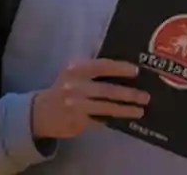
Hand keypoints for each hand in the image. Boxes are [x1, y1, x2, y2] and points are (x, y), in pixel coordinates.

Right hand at [31, 58, 148, 139]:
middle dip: (129, 94)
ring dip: (126, 110)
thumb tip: (126, 70)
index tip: (136, 71)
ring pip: (106, 107)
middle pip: (108, 90)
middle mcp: (75, 86)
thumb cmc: (65, 88)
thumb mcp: (74, 73)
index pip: (102, 66)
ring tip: (140, 111)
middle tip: (145, 97)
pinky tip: (124, 119)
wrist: (40, 112)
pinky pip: (100, 119)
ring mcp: (76, 105)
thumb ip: (94, 70)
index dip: (120, 68)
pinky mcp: (77, 121)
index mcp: (76, 69)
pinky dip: (113, 119)